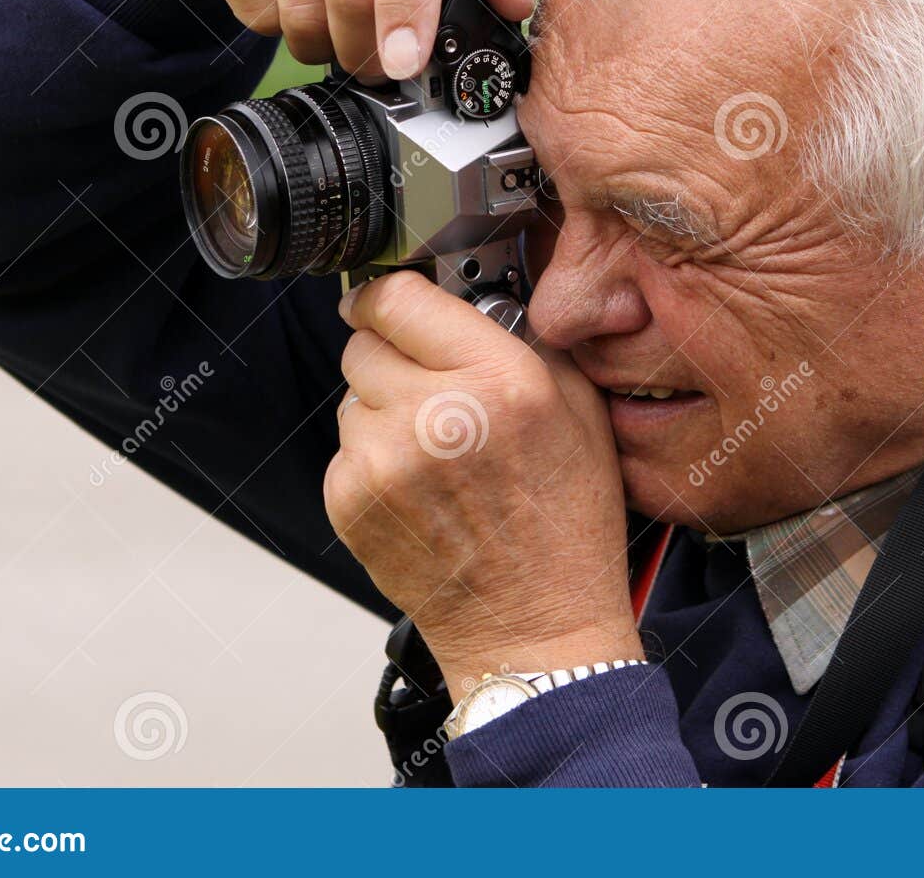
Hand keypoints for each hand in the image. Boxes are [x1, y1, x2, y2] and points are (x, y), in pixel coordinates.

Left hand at [325, 271, 641, 698]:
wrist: (534, 625)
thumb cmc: (564, 527)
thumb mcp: (579, 413)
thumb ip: (524, 342)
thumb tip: (470, 297)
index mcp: (499, 379)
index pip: (400, 297)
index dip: (391, 297)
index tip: (389, 303)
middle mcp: (435, 413)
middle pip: (364, 343)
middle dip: (393, 357)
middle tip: (432, 392)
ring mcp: (383, 460)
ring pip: (352, 397)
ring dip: (383, 411)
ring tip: (435, 455)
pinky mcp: (351, 500)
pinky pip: (344, 449)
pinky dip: (371, 461)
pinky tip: (418, 491)